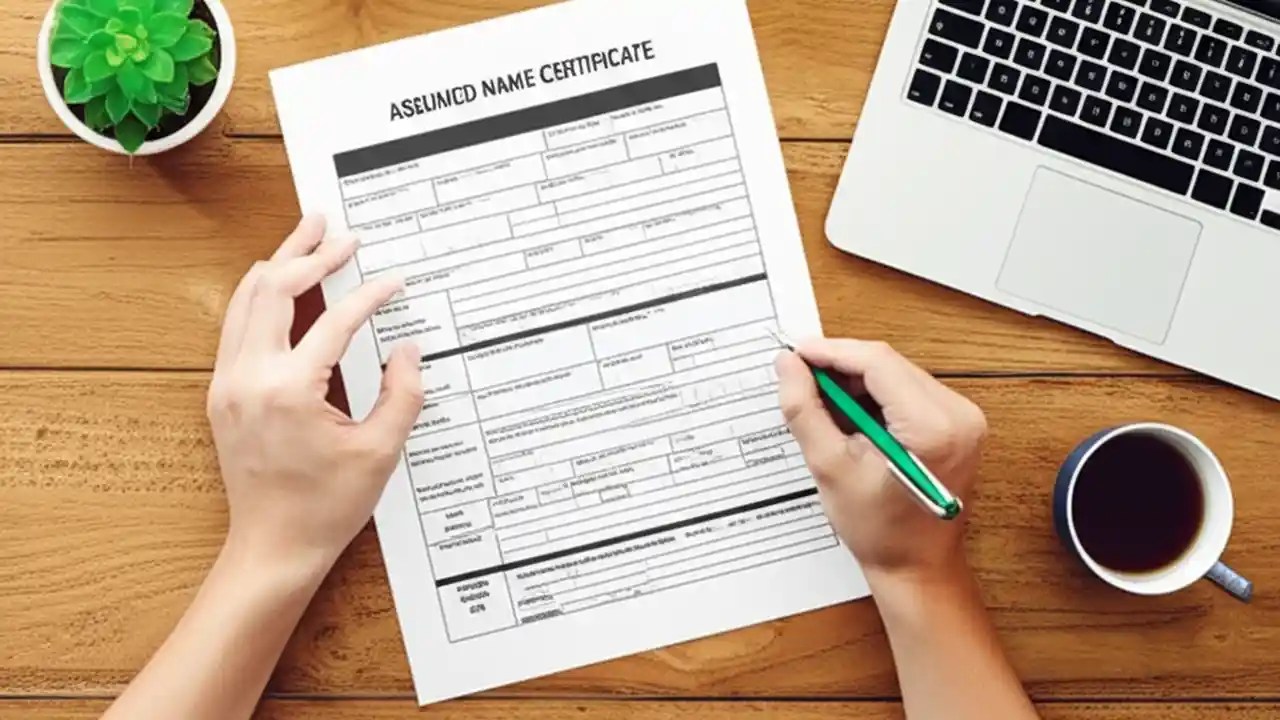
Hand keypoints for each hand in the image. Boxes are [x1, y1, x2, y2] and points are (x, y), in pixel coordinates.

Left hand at [206, 215, 423, 573]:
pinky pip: (237, 325)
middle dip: (310, 253)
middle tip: (338, 230)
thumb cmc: (324, 508)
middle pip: (274, 288)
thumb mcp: (380, 452)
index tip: (393, 279)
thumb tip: (408, 350)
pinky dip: (261, 296)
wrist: (274, 547)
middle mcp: (250, 378)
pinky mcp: (223, 393)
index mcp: (290, 390)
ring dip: (279, 265)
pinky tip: (280, 284)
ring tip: (307, 238)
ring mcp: (229, 384)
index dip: (369, 293)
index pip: (334, 320)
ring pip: (247, 299)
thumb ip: (402, 394)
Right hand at [775, 339, 986, 583]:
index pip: (876, 363)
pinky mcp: (958, 422)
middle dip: (841, 366)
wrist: (917, 567)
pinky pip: (910, 389)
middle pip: (888, 364)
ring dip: (857, 380)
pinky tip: (851, 414)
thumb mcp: (830, 467)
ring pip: (897, 373)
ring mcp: (963, 418)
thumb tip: (788, 367)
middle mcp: (958, 415)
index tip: (797, 354)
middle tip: (801, 378)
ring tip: (823, 403)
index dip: (831, 352)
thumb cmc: (882, 531)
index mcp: (933, 428)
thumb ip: (805, 409)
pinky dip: (876, 393)